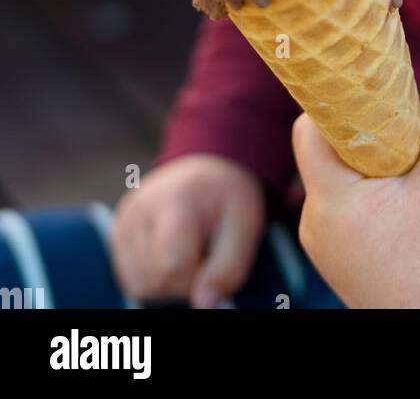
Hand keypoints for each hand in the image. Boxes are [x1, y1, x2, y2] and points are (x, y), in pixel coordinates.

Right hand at [110, 153, 265, 307]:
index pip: (173, 266)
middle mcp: (139, 210)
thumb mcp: (245, 226)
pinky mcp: (116, 234)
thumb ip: (228, 268)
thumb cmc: (227, 199)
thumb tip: (204, 306)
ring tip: (188, 250)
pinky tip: (171, 254)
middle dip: (185, 280)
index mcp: (174, 201)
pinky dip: (155, 278)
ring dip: (169, 281)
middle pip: (156, 280)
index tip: (214, 255)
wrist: (206, 172)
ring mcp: (123, 223)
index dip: (198, 274)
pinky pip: (132, 280)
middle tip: (204, 251)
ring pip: (140, 286)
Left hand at [292, 94, 419, 307]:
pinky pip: (351, 211)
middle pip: (329, 154)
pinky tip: (410, 209)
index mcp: (329, 199)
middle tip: (408, 139)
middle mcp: (315, 223)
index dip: (337, 104)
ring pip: (343, 182)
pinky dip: (377, 199)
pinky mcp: (344, 262)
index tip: (373, 98)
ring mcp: (327, 247)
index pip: (308, 128)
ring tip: (415, 180)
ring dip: (376, 170)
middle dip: (368, 138)